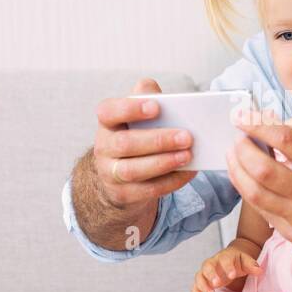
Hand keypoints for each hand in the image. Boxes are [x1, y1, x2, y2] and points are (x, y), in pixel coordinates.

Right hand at [92, 78, 197, 209]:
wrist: (120, 176)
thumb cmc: (136, 136)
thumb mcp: (138, 116)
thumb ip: (148, 97)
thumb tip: (167, 98)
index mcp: (108, 123)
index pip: (108, 112)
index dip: (130, 108)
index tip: (156, 107)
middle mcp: (104, 148)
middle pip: (125, 144)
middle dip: (158, 140)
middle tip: (186, 137)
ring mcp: (110, 173)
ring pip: (133, 170)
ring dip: (163, 163)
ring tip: (187, 155)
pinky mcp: (124, 194)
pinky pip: (147, 190)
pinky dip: (170, 181)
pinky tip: (188, 172)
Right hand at [191, 239, 263, 291]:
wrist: (229, 260)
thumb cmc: (237, 261)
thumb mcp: (246, 261)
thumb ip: (251, 265)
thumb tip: (259, 271)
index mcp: (224, 256)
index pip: (224, 260)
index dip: (228, 267)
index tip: (232, 275)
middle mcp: (212, 263)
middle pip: (207, 266)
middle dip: (211, 275)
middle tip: (217, 284)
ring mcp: (205, 273)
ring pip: (199, 277)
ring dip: (203, 287)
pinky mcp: (202, 282)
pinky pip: (195, 288)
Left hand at [226, 108, 291, 257]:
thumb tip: (264, 125)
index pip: (284, 139)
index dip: (257, 126)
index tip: (242, 118)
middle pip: (263, 169)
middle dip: (242, 150)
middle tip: (237, 140)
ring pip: (255, 193)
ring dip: (237, 171)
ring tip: (233, 157)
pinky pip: (263, 211)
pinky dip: (250, 192)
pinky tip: (245, 180)